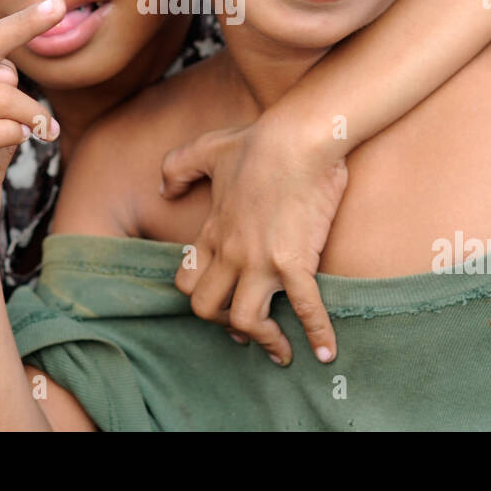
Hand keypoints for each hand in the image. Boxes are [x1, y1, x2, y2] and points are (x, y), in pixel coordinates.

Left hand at [161, 119, 346, 364]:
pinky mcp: (295, 261)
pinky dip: (317, 335)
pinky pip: (304, 308)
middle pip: (209, 309)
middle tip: (247, 329)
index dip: (201, 297)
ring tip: (281, 352)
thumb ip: (177, 167)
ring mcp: (261, 260)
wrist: (297, 137)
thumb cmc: (257, 140)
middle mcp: (230, 253)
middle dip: (226, 324)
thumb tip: (164, 189)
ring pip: (246, 320)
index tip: (221, 303)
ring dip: (264, 341)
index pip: (188, 282)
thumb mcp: (205, 148)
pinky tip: (327, 354)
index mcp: (212, 231)